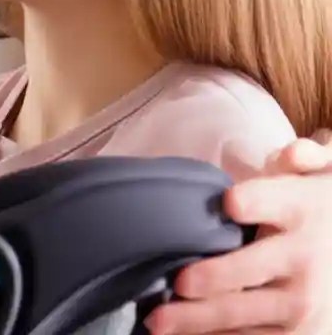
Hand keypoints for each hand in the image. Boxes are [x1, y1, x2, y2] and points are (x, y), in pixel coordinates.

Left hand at [145, 130, 331, 333]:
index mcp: (302, 210)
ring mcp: (303, 303)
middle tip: (178, 283)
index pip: (270, 203)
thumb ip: (303, 160)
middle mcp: (305, 258)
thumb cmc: (317, 209)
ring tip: (157, 322)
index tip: (230, 205)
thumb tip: (291, 155)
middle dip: (211, 279)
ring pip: (242, 314)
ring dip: (197, 320)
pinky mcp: (302, 333)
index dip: (251, 204)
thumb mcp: (317, 177)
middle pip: (248, 270)